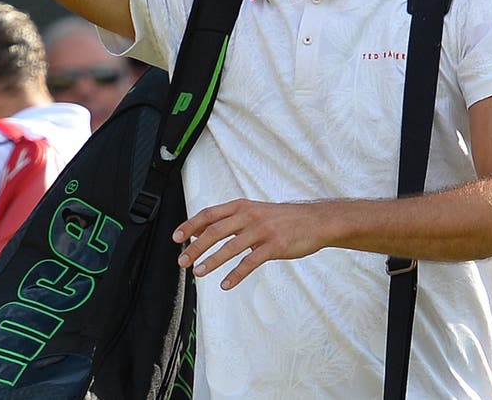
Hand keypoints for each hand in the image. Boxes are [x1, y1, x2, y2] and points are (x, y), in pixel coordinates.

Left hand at [174, 199, 329, 289]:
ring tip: (198, 273)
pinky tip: (226, 284)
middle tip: (182, 261)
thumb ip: (232, 220)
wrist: (314, 221)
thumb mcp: (255, 211)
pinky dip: (236, 274)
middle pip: (215, 230)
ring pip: (230, 247)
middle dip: (196, 246)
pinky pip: (251, 262)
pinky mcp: (274, 246)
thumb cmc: (282, 219)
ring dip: (211, 261)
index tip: (176, 238)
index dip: (191, 225)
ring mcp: (262, 230)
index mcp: (242, 206)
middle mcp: (249, 216)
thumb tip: (202, 230)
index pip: (210, 214)